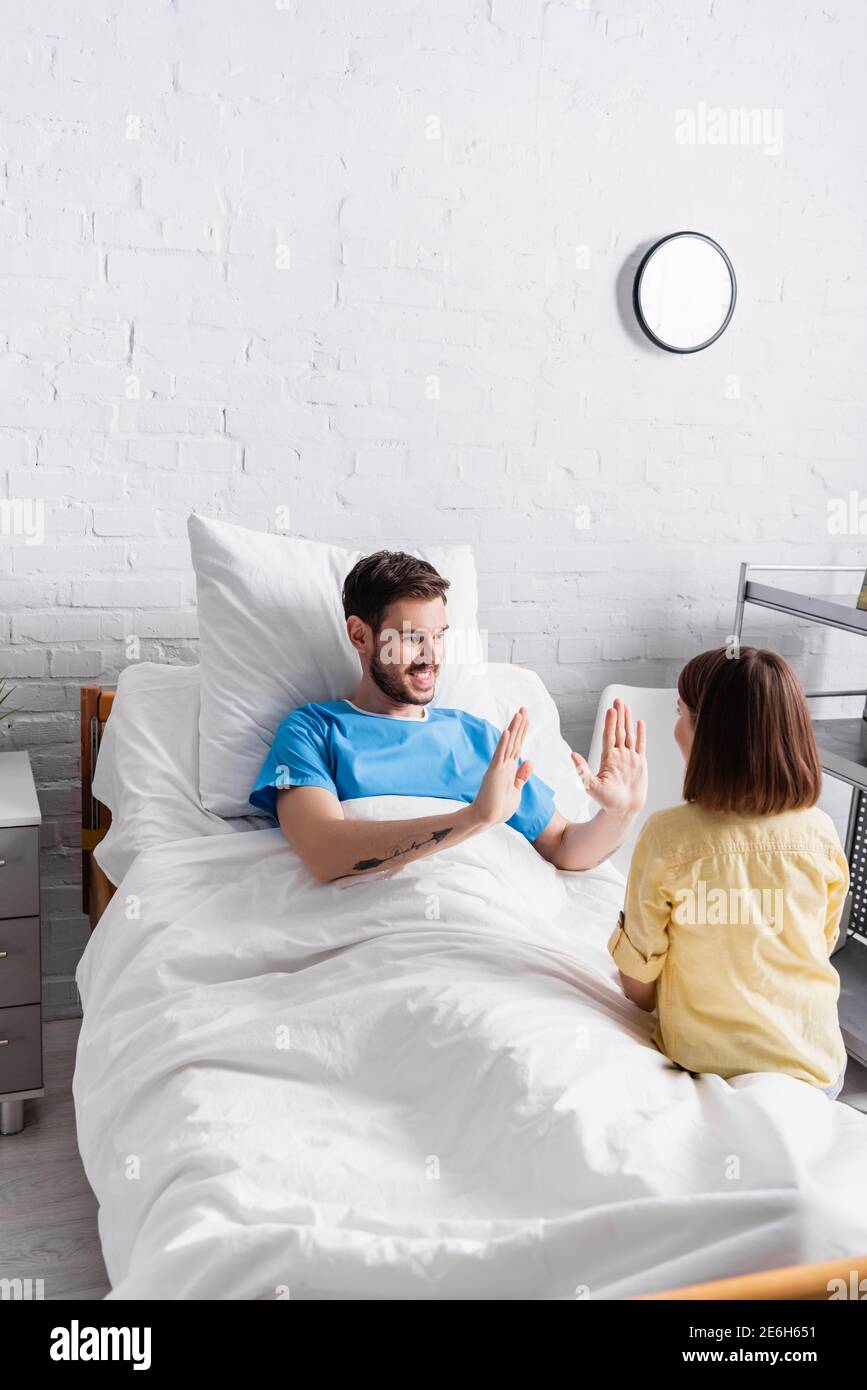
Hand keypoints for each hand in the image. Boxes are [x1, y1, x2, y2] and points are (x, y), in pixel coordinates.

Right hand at [473, 708, 533, 826]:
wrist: (487, 818)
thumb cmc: (499, 807)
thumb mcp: (516, 790)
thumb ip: (522, 775)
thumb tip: (530, 760)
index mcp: (509, 768)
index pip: (517, 745)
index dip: (522, 731)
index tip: (525, 717)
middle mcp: (504, 764)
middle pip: (514, 740)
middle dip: (519, 724)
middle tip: (523, 708)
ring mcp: (499, 767)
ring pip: (508, 744)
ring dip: (513, 729)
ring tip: (518, 714)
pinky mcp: (494, 773)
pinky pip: (500, 755)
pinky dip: (503, 744)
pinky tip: (506, 732)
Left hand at [572, 698, 646, 817]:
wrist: (623, 810)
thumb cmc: (607, 801)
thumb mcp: (591, 786)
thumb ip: (582, 770)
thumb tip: (572, 755)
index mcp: (608, 758)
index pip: (608, 736)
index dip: (609, 723)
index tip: (610, 710)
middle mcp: (619, 755)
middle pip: (619, 731)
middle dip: (618, 715)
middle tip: (618, 700)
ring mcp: (630, 758)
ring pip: (629, 735)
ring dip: (628, 721)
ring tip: (626, 706)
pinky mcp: (640, 763)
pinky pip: (641, 745)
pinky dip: (641, 734)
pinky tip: (639, 722)